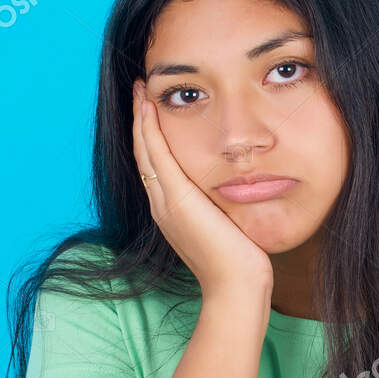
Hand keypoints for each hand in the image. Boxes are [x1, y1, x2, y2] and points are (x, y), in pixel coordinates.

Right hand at [131, 79, 273, 295]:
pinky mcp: (175, 199)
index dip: (150, 137)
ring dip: (139, 119)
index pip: (155, 166)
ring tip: (140, 91)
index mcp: (172, 211)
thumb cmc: (239, 262)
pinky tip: (148, 107)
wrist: (235, 286)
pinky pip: (155, 156)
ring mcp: (165, 202)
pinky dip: (148, 129)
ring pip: (144, 151)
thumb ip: (223, 207)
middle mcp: (161, 205)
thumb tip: (236, 191)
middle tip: (139, 92)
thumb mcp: (227, 225)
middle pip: (143, 154)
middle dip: (139, 122)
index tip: (151, 111)